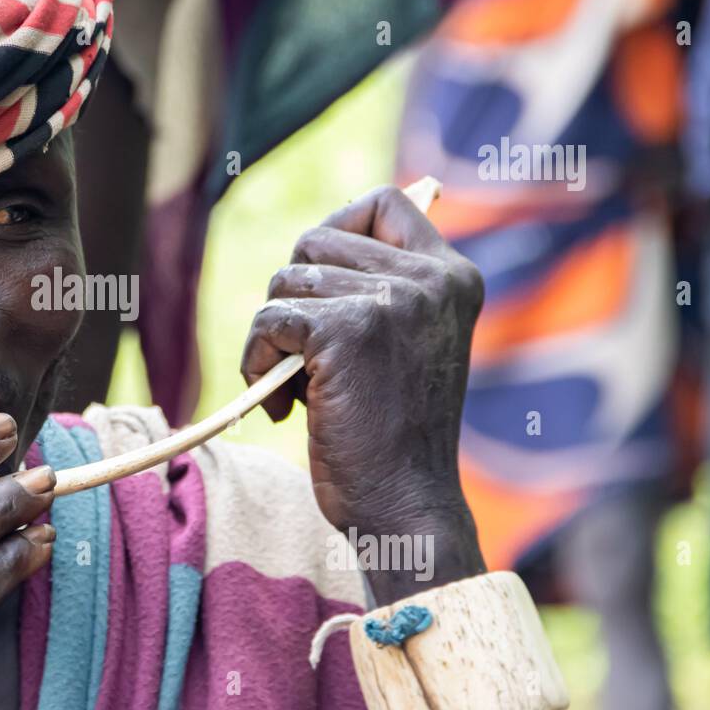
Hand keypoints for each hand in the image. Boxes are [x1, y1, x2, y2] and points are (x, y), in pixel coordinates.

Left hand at [241, 186, 486, 596]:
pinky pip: (268, 321)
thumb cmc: (395, 435)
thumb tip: (313, 250)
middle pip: (316, 241)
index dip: (339, 228)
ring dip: (274, 338)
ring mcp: (389, 302)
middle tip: (307, 356)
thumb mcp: (407, 346)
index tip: (322, 281)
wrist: (405, 507)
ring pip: (284, 282)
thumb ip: (380, 293)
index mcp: (452, 277)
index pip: (386, 203)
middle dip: (294, 297)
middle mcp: (428, 280)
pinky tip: (283, 408)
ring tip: (299, 389)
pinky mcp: (344, 332)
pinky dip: (257, 362)